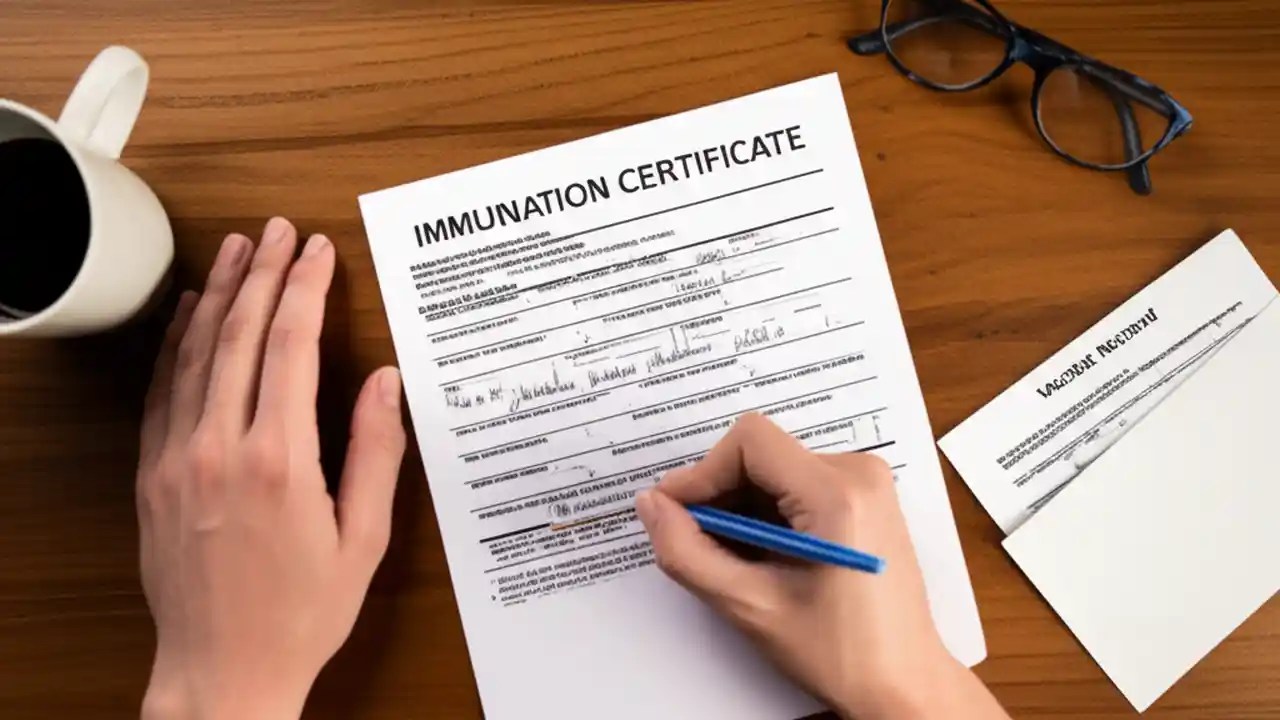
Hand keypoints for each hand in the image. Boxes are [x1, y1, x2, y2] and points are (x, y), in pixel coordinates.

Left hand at [137, 218, 406, 719]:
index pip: (293, 347)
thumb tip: (388, 381)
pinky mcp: (152, 475)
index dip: (306, 289)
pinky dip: (175, 343)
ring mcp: (177, 459)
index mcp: (281, 460)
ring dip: (217, 294)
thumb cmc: (303, 612)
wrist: (224, 671)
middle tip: (279, 229)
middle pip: (241, 336)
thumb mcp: (363, 538)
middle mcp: (221, 449)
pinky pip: (162, 391)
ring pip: (195, 354)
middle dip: (263, 273)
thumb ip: (377, 452)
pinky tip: (188, 312)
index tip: (319, 250)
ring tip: (236, 248)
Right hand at [635, 413, 1007, 719]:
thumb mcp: (750, 606)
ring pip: (776, 469)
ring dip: (742, 506)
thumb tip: (651, 505)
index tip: (675, 514)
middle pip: (762, 453)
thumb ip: (688, 552)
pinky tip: (761, 556)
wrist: (904, 684)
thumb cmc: (840, 653)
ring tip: (732, 559)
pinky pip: (799, 484)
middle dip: (720, 494)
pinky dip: (768, 513)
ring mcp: (868, 484)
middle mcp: (860, 473)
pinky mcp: (866, 499)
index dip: (703, 473)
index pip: (750, 442)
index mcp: (838, 492)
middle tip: (697, 544)